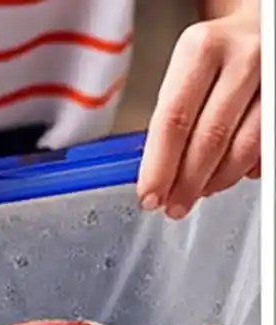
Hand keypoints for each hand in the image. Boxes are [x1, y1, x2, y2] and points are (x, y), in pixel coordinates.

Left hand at [138, 9, 259, 218]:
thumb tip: (156, 171)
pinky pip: (266, 147)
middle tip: (173, 205)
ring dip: (217, 181)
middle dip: (187, 182)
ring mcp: (272, 77)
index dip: (160, 166)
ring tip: (199, 193)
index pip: (174, 119)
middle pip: (210, 138)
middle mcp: (243, 58)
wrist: (259, 29)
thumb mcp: (186, 69)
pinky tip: (229, 175)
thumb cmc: (216, 55)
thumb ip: (172, 114)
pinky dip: (245, 169)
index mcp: (202, 49)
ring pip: (244, 148)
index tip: (150, 194)